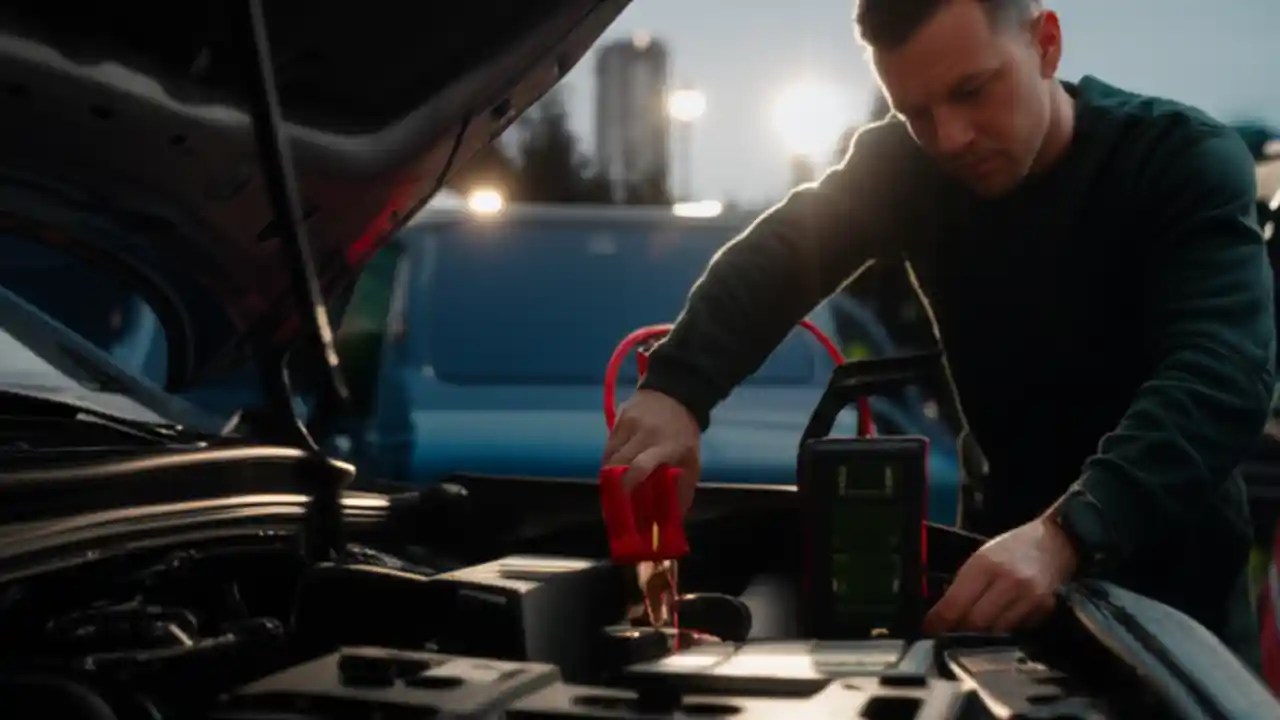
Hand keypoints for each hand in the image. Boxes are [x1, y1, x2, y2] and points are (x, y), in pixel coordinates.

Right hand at [602, 389, 701, 511]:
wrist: (676, 393)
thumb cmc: (684, 433)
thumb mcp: (692, 460)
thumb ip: (683, 489)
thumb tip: (674, 519)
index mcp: (665, 447)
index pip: (639, 467)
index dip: (627, 487)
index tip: (622, 505)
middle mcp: (644, 434)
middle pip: (618, 463)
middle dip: (613, 484)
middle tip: (614, 502)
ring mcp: (629, 423)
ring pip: (609, 455)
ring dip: (609, 473)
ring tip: (613, 486)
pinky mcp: (618, 417)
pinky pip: (608, 444)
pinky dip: (609, 458)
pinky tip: (614, 467)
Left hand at [922, 516, 1078, 635]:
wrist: (1056, 541)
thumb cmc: (1012, 548)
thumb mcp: (982, 557)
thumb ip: (964, 584)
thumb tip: (943, 613)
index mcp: (984, 565)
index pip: (956, 603)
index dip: (939, 621)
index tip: (928, 629)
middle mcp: (1007, 582)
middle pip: (975, 623)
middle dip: (958, 632)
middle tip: (948, 635)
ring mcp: (1028, 597)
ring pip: (996, 631)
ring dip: (982, 636)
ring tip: (972, 633)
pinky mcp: (1044, 609)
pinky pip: (1018, 630)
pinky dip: (1006, 631)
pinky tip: (1001, 624)